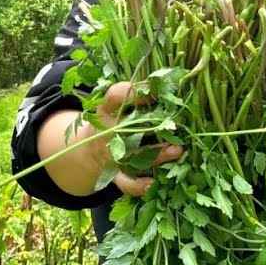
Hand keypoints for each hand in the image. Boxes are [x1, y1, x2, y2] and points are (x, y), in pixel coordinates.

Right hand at [82, 80, 183, 196]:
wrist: (88, 147)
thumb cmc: (114, 119)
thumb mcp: (118, 105)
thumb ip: (139, 96)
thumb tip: (173, 79)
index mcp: (107, 109)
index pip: (117, 95)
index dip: (137, 91)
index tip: (159, 88)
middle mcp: (107, 130)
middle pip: (128, 126)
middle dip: (152, 124)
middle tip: (176, 120)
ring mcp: (109, 152)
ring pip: (132, 155)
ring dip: (155, 154)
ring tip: (177, 150)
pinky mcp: (113, 172)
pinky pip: (123, 181)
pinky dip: (137, 185)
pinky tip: (154, 183)